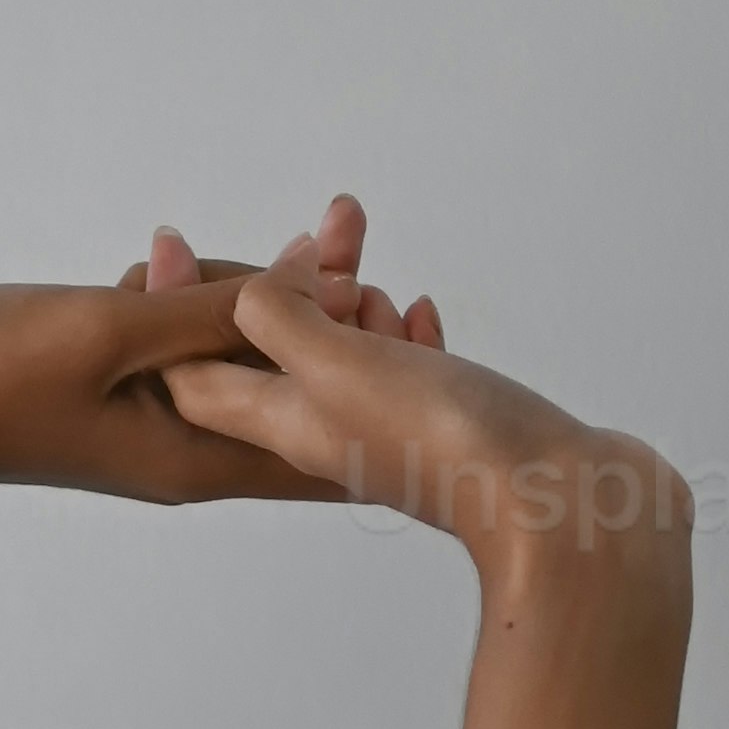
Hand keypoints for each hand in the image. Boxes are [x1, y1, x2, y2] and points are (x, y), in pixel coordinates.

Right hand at [0, 201, 417, 521]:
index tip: (399, 286)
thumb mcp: (113, 329)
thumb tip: (320, 282)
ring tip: (197, 240)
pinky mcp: (106, 398)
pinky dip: (176, 298)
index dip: (383, 369)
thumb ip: (218, 307)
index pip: (332, 437)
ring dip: (235, 289)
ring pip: (232, 354)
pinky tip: (146, 261)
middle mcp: (185, 453)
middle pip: (292, 383)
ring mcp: (145, 426)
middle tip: (344, 216)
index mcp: (199, 457)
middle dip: (322, 299)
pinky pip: (174, 346)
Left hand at [142, 234, 694, 602]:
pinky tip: (423, 314)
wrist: (556, 500)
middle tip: (330, 227)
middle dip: (287, 284)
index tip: (178, 247)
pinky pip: (403, 372)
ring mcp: (382, 433)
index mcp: (278, 424)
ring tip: (381, 282)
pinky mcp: (440, 429)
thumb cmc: (443, 439)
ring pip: (342, 355)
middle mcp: (321, 434)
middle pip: (270, 353)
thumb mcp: (336, 364)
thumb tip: (252, 290)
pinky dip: (406, 336)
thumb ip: (280, 320)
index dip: (172, 313)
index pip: (190, 376)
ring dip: (356, 304)